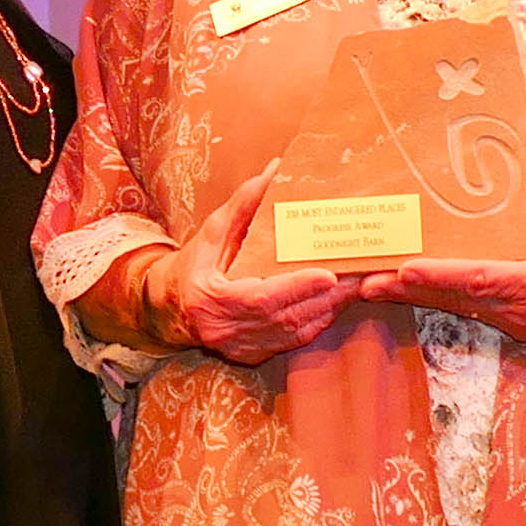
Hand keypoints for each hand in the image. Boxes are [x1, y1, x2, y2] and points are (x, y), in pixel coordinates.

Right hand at [158, 175, 351, 367]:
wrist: (168, 307)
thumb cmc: (192, 265)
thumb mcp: (212, 230)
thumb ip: (243, 203)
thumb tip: (274, 170)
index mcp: (211, 299)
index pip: (262, 299)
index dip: (297, 288)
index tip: (328, 274)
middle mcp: (226, 330)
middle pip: (286, 318)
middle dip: (325, 297)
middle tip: (357, 274)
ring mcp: (240, 347)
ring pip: (294, 333)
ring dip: (326, 310)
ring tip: (353, 285)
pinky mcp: (251, 355)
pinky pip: (291, 342)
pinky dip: (315, 322)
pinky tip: (332, 302)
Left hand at [370, 172, 525, 375]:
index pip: (486, 281)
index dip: (442, 276)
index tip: (407, 269)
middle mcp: (523, 308)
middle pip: (455, 298)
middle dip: (408, 289)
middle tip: (363, 278)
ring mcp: (515, 321)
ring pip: (455, 306)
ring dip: (412, 296)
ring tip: (369, 281)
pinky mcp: (514, 325)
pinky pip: (467, 310)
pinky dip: (434, 299)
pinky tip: (405, 288)